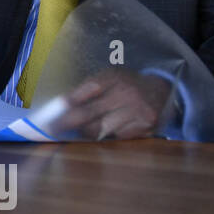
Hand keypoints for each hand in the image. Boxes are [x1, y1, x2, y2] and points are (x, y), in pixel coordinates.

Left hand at [51, 70, 173, 140]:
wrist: (162, 90)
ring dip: (87, 132)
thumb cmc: (127, 85)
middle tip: (51, 130)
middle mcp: (126, 93)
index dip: (66, 104)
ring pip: (102, 129)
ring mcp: (137, 110)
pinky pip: (118, 136)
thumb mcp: (109, 78)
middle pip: (89, 113)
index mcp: (113, 77)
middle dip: (67, 123)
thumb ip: (88, 90)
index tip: (50, 114)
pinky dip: (109, 135)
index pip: (85, 91)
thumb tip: (61, 107)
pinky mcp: (146, 125)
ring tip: (79, 130)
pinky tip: (108, 130)